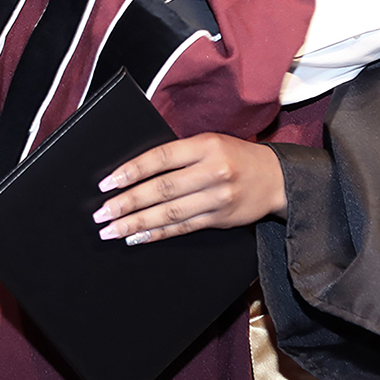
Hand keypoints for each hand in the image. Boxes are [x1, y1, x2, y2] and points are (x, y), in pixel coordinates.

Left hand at [92, 133, 286, 244]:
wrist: (277, 179)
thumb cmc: (236, 155)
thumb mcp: (210, 142)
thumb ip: (180, 154)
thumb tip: (136, 171)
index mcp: (206, 145)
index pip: (161, 157)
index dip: (131, 171)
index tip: (107, 183)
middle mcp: (212, 171)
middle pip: (162, 189)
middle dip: (127, 202)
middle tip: (102, 213)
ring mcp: (217, 198)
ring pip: (170, 212)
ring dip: (136, 223)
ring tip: (112, 229)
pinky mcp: (220, 220)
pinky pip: (183, 228)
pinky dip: (158, 233)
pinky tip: (138, 237)